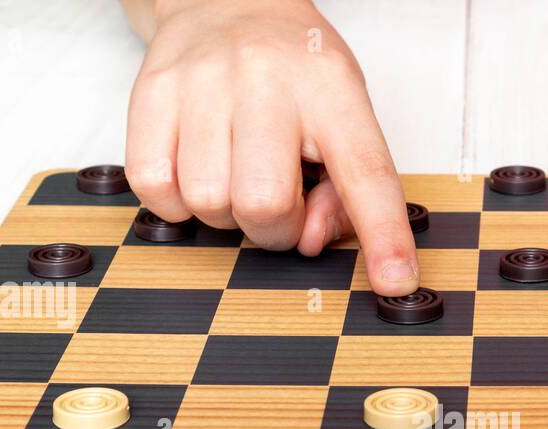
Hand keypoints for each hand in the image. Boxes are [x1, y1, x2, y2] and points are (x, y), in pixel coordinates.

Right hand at [124, 0, 419, 294]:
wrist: (228, 2)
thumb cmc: (295, 75)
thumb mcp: (343, 117)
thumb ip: (346, 191)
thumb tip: (310, 242)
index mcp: (332, 90)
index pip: (366, 174)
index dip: (383, 236)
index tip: (396, 282)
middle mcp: (268, 79)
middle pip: (264, 203)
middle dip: (273, 229)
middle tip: (279, 204)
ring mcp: (203, 81)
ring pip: (207, 201)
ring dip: (224, 214)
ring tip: (236, 177)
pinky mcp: (151, 91)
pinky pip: (154, 187)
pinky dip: (175, 203)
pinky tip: (195, 174)